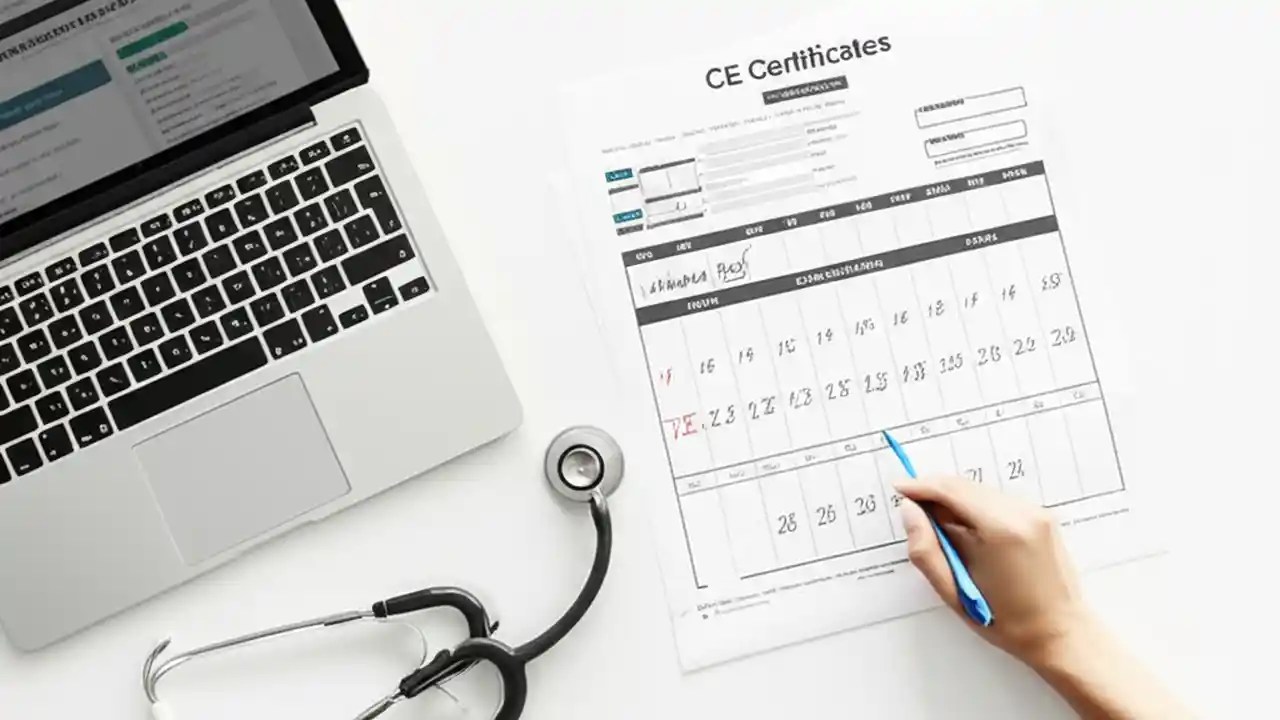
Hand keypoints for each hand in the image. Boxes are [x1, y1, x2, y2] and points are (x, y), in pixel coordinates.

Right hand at [895, 476, 1092, 665]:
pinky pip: (999, 501)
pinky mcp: (1043, 518)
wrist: (1061, 633)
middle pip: (967, 486)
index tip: (900, 488)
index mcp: (1001, 529)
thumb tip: (909, 511)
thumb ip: (926, 549)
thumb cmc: (1007, 621)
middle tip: (915, 513)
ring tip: (943, 532)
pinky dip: (977, 509)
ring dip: (957, 502)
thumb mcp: (954, 592)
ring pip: (982, 492)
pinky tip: (970, 534)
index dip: (922, 486)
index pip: (952, 490)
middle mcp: (1023, 513)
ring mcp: (1037, 513)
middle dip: (937, 494)